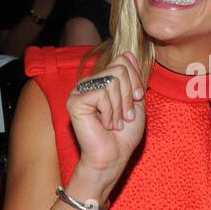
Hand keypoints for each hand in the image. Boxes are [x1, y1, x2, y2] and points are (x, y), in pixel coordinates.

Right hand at [66, 49, 146, 179]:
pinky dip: (110, 112)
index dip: (135, 80)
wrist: (114, 156)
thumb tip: (128, 53)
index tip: (135, 101)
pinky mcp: (75, 101)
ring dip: (120, 107)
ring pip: (113, 81)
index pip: (123, 60)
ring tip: (114, 123)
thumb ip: (132, 77)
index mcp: (102, 80)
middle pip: (120, 69)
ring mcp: (79, 91)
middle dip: (129, 95)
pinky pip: (102, 93)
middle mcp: (89, 82)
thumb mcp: (135, 100)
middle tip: (125, 116)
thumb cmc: (124, 133)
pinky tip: (104, 124)